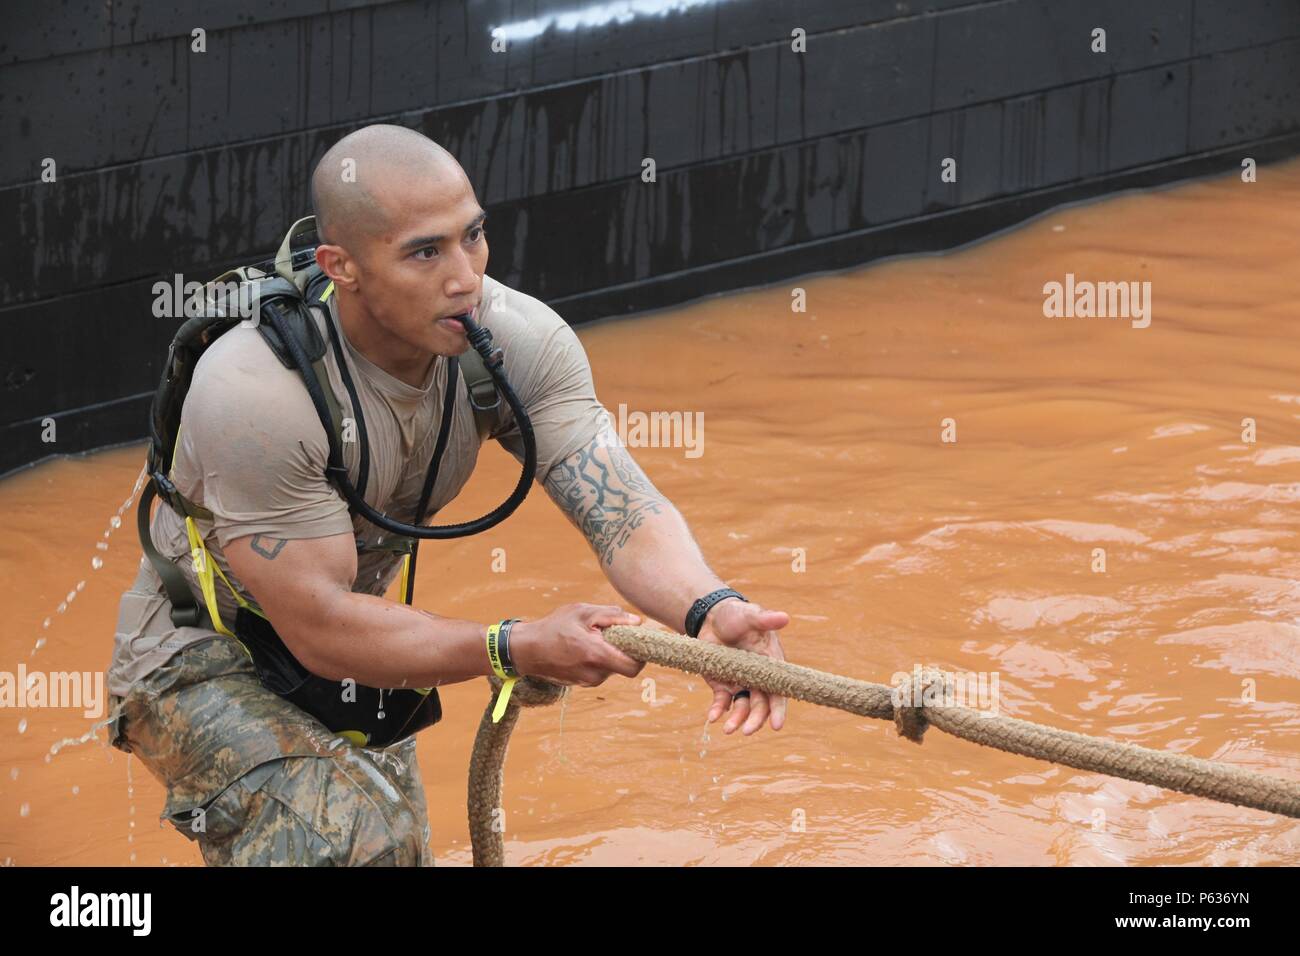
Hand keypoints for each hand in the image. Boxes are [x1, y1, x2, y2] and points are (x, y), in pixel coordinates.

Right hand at [509, 603, 644, 686]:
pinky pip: (600, 671)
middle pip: (625, 666)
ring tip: (592, 637)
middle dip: (625, 651)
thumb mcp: (582, 612)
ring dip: (610, 654)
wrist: (527, 649)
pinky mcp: (582, 683)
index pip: (634, 666)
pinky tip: (584, 647)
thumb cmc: (554, 627)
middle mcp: (595, 674)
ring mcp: (588, 681)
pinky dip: (599, 660)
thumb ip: (612, 616)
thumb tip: (638, 621)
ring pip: (612, 668)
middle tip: (614, 633)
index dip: (641, 654)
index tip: (638, 639)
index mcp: (597, 655)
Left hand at [697, 598, 789, 734]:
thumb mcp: (750, 615)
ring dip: (737, 720)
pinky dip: (718, 710)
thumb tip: (784, 617)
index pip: (778, 691)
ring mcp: (739, 682)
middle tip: (747, 731)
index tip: (777, 725)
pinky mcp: (721, 684)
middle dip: (755, 720)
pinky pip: (722, 701)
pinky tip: (712, 717)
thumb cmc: (737, 615)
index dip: (778, 709)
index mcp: (771, 664)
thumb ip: (765, 619)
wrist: (712, 618)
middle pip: (760, 704)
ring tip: (727, 729)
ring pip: (742, 707)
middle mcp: (758, 678)